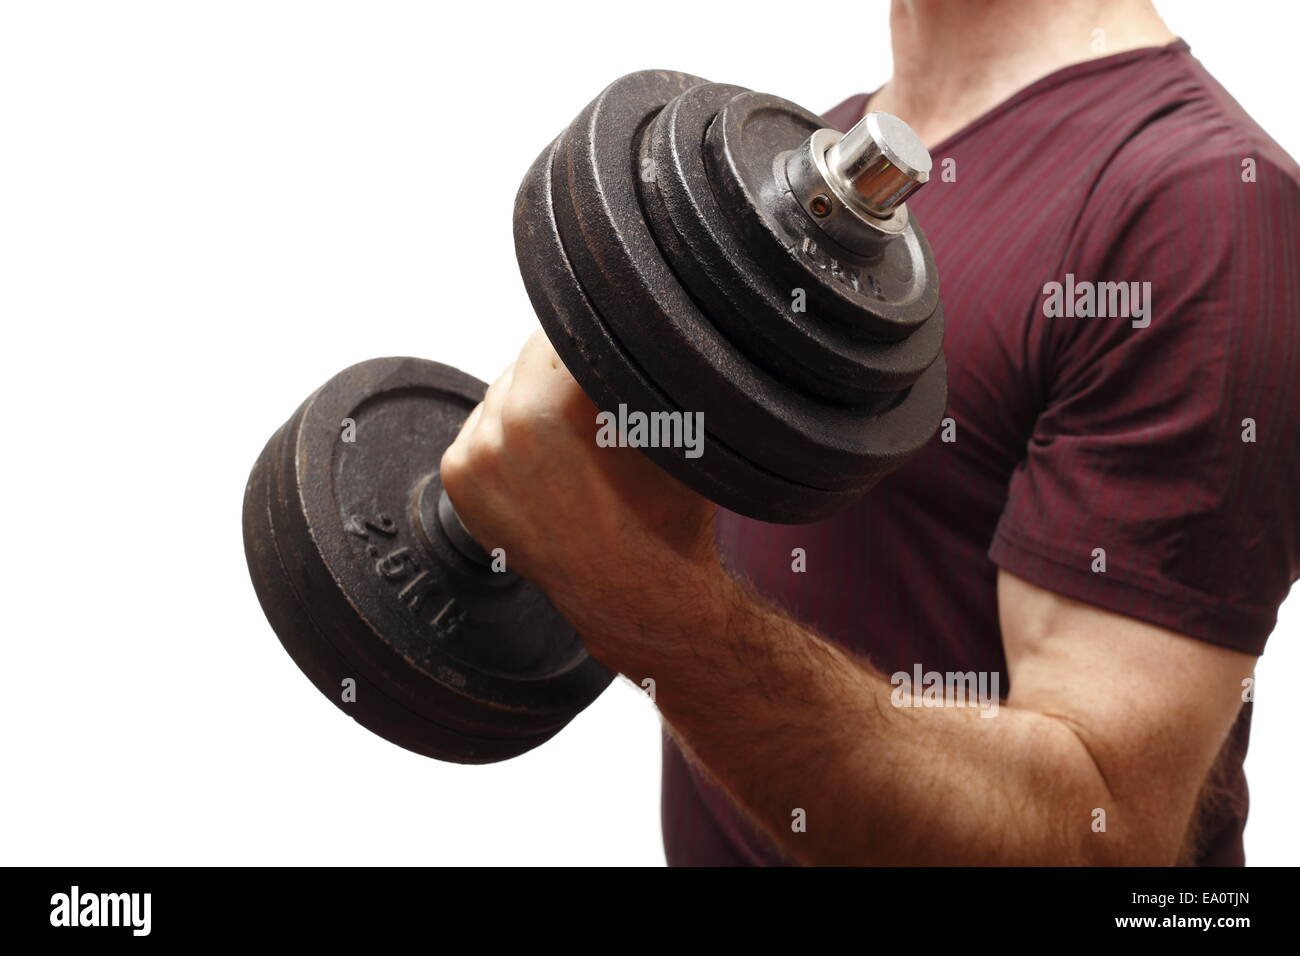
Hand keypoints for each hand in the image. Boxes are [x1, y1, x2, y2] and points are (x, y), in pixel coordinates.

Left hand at [439, 331, 723, 669]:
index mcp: (560, 399)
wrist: (634, 590)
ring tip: (570, 445)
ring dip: (531, 402)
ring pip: (504, 390)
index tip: (612, 359)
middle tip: (593, 411)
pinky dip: (506, 437)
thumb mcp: (672, 423)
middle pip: (530, 356)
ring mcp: (477, 451)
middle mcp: (509, 421)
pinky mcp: (458, 477)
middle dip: (560, 373)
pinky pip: (482, 427)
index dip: (596, 340)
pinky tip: (544, 466)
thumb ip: (639, 365)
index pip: (567, 328)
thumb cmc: (664, 511)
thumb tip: (630, 320)